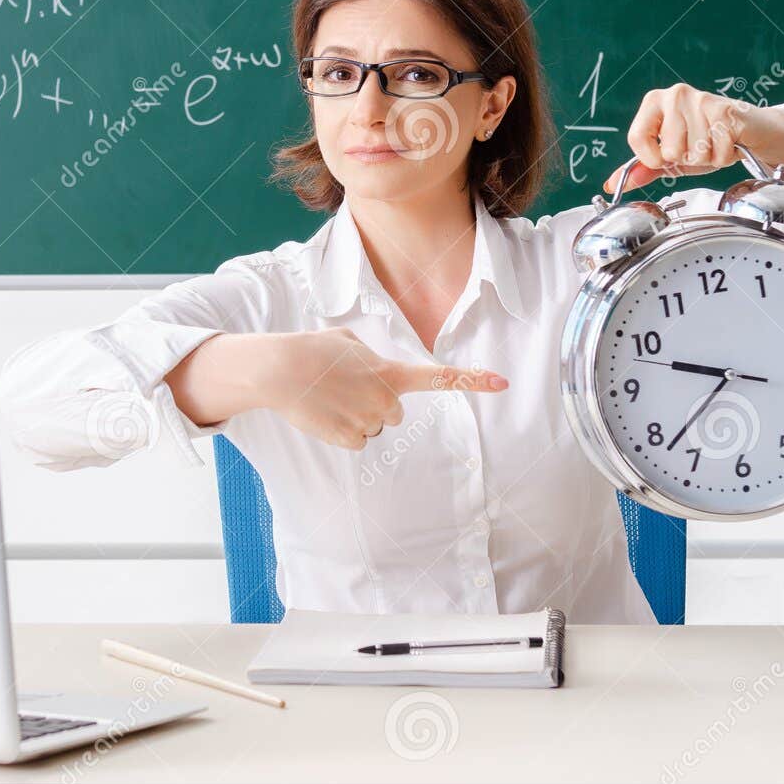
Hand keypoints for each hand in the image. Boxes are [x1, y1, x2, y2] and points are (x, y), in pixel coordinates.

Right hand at [260, 329, 506, 450]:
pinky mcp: (349, 439)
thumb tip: (370, 372)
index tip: (501, 383)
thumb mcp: (348, 342)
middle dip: (375, 404)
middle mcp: (387, 399)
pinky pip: (356, 441)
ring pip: (373, 428)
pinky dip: (342, 431)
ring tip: (331, 399)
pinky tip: (325, 414)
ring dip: (356, 417)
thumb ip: (370, 357)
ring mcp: (369, 421)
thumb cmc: (312, 350)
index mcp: (391, 372)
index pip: (439, 378)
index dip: (472, 381)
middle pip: (394, 413)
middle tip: (346, 389)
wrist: (282, 370)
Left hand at [605, 83, 753, 192]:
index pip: (636, 138)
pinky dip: (722, 156)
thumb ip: (642, 168)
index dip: (652, 158)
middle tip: (698, 146)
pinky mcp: (725, 109)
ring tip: (712, 143)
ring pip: (694, 153)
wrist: (748, 129)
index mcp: (654, 102)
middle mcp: (675, 95)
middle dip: (685, 159)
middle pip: (669, 151)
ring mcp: (700, 99)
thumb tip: (612, 183)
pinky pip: (716, 152)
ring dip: (706, 158)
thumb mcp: (669, 156)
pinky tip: (726, 143)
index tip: (665, 156)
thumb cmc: (707, 139)